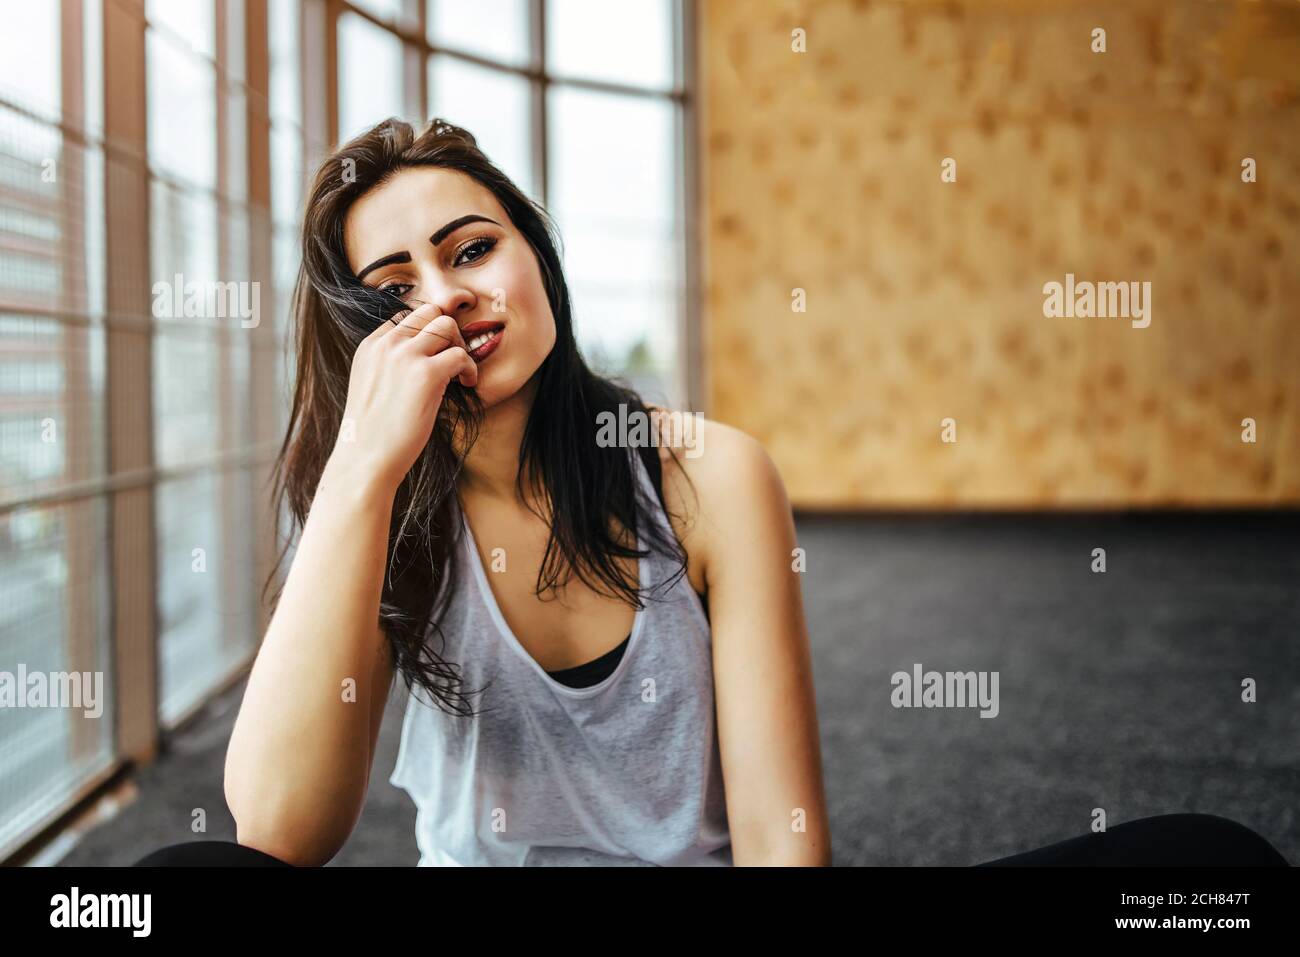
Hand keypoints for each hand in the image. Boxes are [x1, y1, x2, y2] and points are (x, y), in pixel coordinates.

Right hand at [332, 302, 477, 492]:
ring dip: (460, 345)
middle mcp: (386, 345)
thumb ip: (389, 366)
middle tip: (453, 360)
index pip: (406, 317)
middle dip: (447, 331)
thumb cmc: (373, 433)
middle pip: (429, 312)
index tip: (435, 356)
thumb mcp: (372, 387)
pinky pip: (461, 354)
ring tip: (460, 373)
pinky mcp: (427, 374)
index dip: (426, 334)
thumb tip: (423, 359)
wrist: (366, 458)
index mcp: (370, 346)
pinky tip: (466, 385)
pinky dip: (470, 368)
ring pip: (447, 325)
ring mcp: (405, 357)